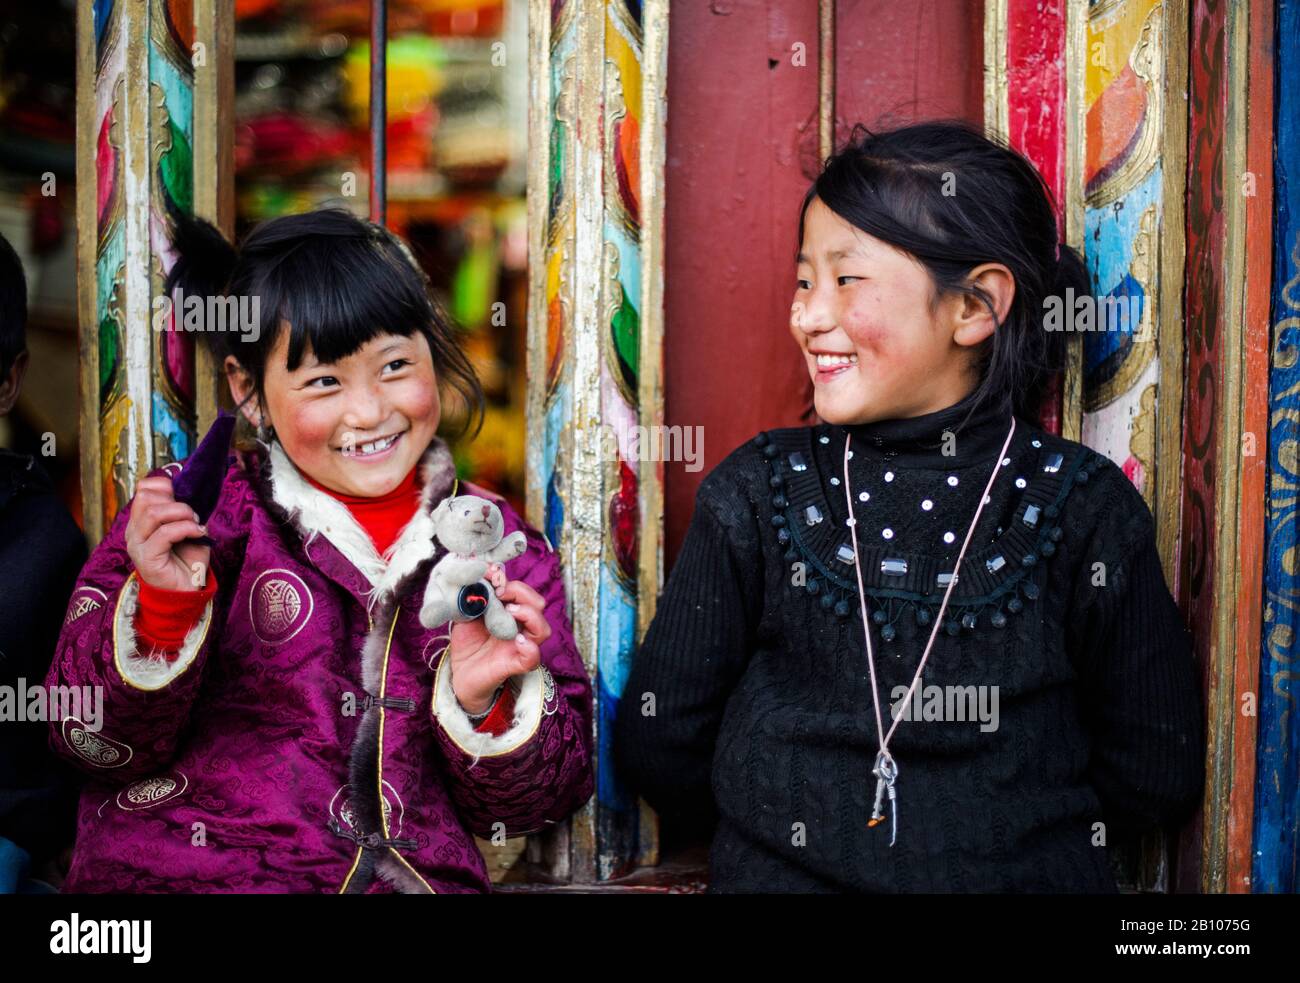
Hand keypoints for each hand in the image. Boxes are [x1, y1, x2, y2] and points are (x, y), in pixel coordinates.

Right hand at [124, 475, 210, 591]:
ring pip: (153, 513)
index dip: (164, 486)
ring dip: (182, 513)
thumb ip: (183, 512)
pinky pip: (164, 534)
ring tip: (195, 524)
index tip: (183, 496)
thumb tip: (189, 493)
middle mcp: (134, 531)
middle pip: (145, 498)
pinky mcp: (146, 558)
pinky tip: (198, 533)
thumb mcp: (188, 529)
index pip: (142, 490)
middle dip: (175, 501)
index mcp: (141, 521)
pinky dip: (186, 528)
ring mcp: (138, 545)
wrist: (187, 591)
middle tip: (192, 515)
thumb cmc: (187, 560)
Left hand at [448, 563, 550, 713]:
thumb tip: (478, 576)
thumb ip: (471, 597)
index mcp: (510, 611)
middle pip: (538, 604)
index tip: (492, 577)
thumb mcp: (464, 614)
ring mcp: (521, 645)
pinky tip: (517, 641)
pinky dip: (530, 648)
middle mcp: (520, 626)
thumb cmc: (467, 642)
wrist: (459, 673)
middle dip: (521, 593)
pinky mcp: (516, 664)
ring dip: (529, 615)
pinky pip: (533, 657)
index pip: (523, 591)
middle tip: (500, 594)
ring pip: (543, 629)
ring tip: (510, 612)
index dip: (510, 582)